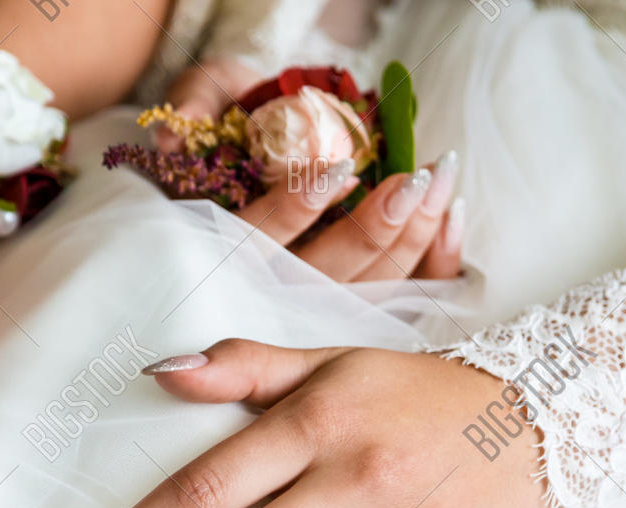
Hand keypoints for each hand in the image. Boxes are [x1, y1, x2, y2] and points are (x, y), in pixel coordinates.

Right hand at [159, 61, 463, 281]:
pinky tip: (450, 220)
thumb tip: (175, 134)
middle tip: (413, 182)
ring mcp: (319, 296)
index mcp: (223, 242)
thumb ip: (192, 101)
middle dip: (374, 230)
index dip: (296, 210)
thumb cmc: (228, 117)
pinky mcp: (360, 292)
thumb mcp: (204, 94)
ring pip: (368, 290)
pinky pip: (404, 295)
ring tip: (438, 184)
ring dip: (412, 240)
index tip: (338, 171)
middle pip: (325, 277)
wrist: (251, 138)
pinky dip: (432, 264)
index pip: (256, 242)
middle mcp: (270, 283)